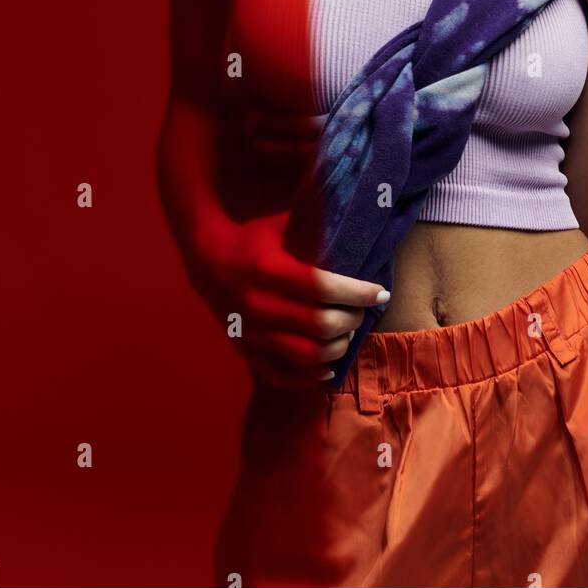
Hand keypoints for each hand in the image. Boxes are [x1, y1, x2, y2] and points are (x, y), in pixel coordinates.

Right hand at [186, 207, 388, 390]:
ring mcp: (249, 333)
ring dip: (337, 348)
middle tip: (364, 311)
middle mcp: (257, 305)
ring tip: (349, 333)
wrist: (206, 261)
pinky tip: (328, 367)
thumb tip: (363, 209)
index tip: (381, 292)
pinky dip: (309, 377)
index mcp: (267, 270)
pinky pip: (281, 375)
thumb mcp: (282, 224)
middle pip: (319, 324)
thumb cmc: (254, 239)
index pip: (321, 287)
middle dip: (352, 319)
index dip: (356, 292)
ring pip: (305, 355)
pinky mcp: (244, 351)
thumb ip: (317, 223)